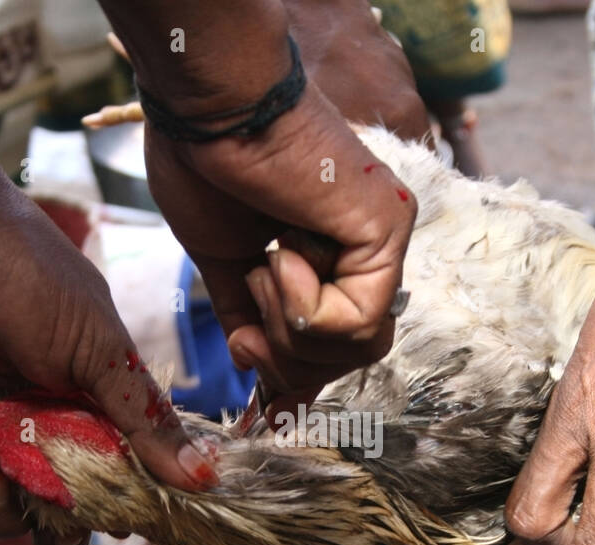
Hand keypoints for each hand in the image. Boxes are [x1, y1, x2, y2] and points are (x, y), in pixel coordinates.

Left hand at [0, 187, 215, 544]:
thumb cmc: (30, 278)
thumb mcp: (102, 350)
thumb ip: (144, 419)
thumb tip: (205, 477)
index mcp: (96, 411)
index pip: (119, 484)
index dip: (123, 511)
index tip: (125, 520)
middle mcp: (45, 430)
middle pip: (61, 519)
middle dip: (60, 531)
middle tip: (55, 512)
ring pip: (1, 515)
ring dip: (0, 508)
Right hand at [138, 3, 424, 417]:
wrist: (206, 112)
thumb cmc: (207, 167)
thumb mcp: (228, 267)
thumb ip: (251, 321)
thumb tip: (257, 377)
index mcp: (337, 255)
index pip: (341, 346)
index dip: (299, 375)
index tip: (256, 381)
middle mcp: (371, 247)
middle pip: (355, 357)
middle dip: (290, 359)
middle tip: (249, 323)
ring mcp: (385, 237)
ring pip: (360, 348)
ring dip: (292, 327)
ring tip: (265, 267)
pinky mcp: (387, 230)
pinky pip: (356, 321)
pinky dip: (304, 304)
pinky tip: (282, 252)